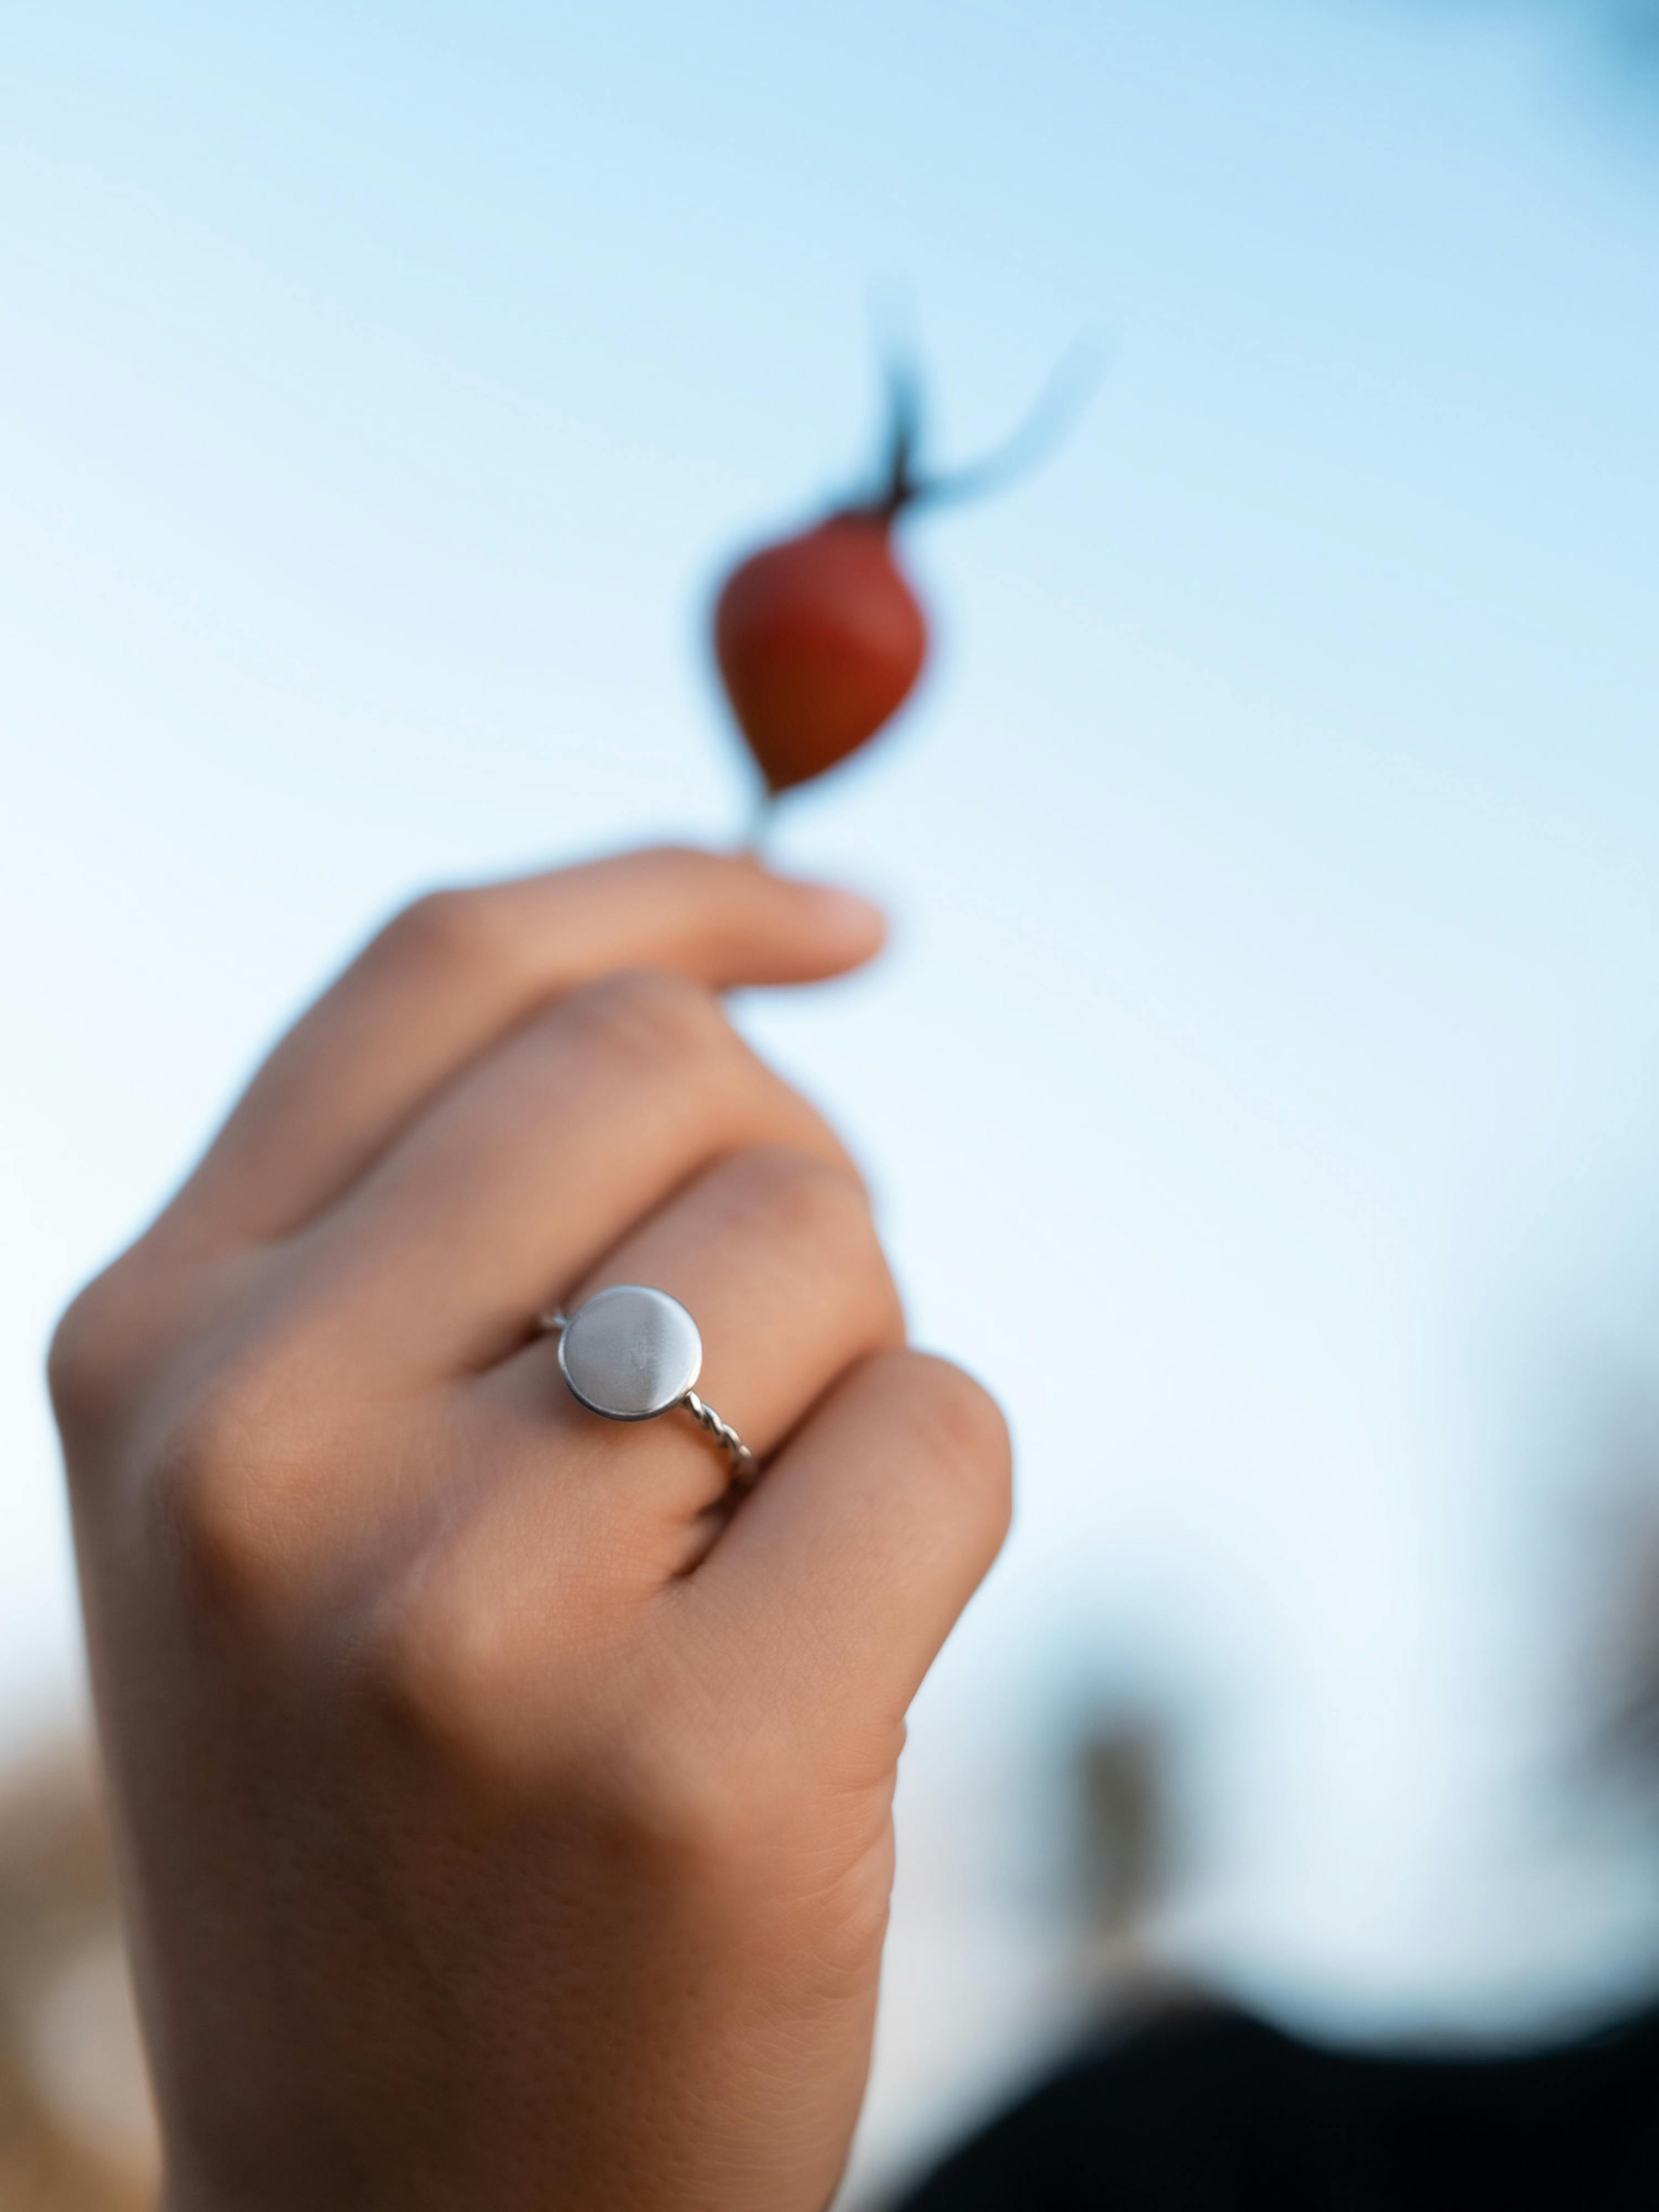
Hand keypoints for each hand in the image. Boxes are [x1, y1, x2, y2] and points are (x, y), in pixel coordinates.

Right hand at [50, 848, 1010, 2211]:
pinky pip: (944, 1430)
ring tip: (751, 1549)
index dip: (675, 890)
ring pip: (823, 1236)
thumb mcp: (318, 1489)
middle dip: (791, 1166)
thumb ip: (454, 1219)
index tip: (842, 917)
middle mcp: (258, 1447)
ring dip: (856, 1358)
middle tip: (783, 1348)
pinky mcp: (683, 1766)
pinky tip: (827, 1667)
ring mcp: (454, 1613)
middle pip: (665, 1063)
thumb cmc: (412, 1804)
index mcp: (154, 1345)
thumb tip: (757, 963)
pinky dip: (939, 1506)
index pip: (449, 970)